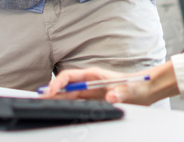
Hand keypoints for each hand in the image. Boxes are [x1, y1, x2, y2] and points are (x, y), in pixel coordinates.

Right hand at [41, 67, 159, 105]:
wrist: (144, 90)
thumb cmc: (136, 85)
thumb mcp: (129, 90)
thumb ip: (120, 93)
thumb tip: (111, 97)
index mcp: (93, 75)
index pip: (69, 77)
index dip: (57, 83)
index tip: (50, 91)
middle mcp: (89, 82)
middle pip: (65, 86)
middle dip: (51, 92)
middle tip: (39, 100)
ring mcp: (90, 91)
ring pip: (68, 94)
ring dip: (56, 98)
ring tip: (43, 104)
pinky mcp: (93, 99)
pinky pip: (75, 102)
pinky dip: (64, 104)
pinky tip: (58, 109)